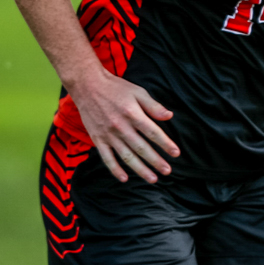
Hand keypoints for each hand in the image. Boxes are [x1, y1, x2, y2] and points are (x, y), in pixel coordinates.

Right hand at [65, 66, 178, 182]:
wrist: (87, 86)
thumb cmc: (116, 88)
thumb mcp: (138, 92)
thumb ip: (153, 106)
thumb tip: (169, 116)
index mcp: (132, 114)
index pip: (153, 132)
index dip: (165, 144)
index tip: (176, 153)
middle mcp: (120, 127)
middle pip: (141, 148)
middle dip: (156, 161)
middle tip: (167, 171)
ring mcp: (108, 135)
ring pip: (126, 156)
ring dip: (140, 169)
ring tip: (153, 179)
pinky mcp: (97, 139)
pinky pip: (106, 158)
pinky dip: (115, 169)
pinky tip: (124, 178)